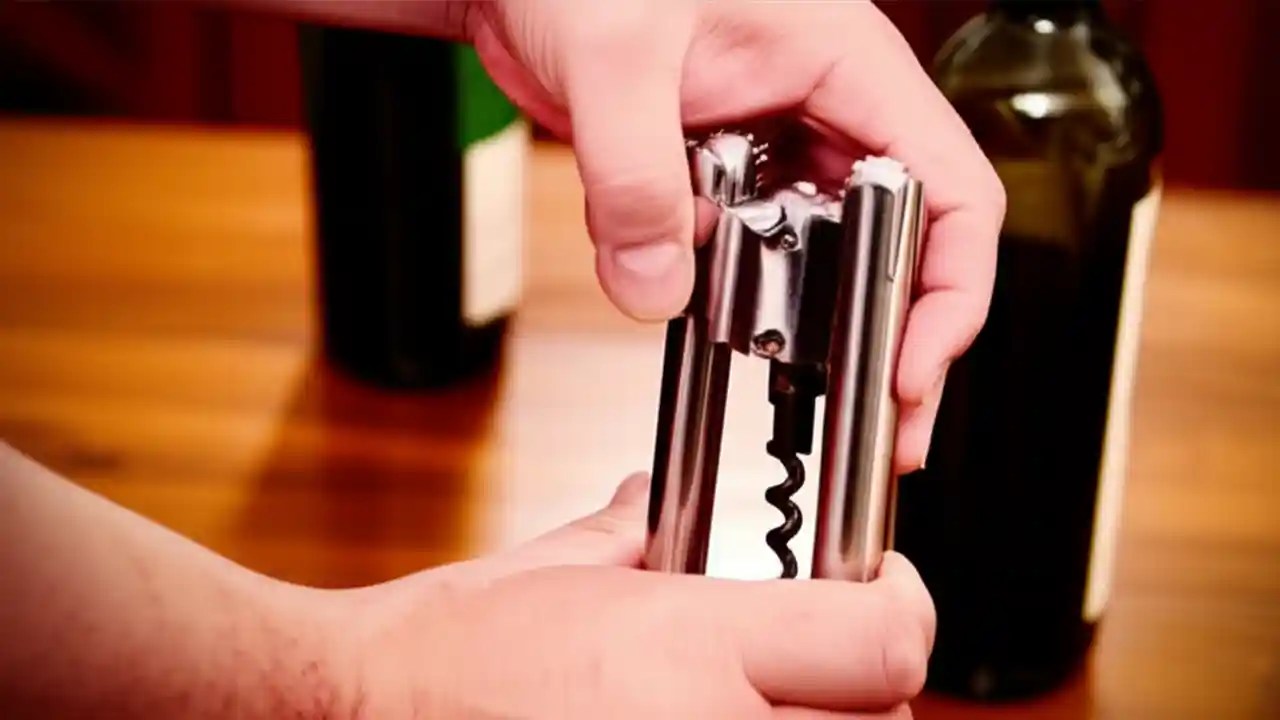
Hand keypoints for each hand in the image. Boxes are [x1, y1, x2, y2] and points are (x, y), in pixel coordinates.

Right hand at [325, 474, 934, 717]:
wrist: (357, 719)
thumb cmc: (438, 659)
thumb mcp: (549, 570)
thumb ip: (627, 530)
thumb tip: (652, 499)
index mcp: (684, 644)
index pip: (884, 638)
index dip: (900, 604)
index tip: (880, 588)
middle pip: (883, 719)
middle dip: (864, 681)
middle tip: (818, 656)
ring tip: (762, 699)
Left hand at [458, 0, 1004, 471]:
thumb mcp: (616, 57)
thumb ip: (636, 179)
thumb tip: (659, 288)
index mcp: (847, 65)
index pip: (948, 188)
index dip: (950, 288)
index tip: (915, 365)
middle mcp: (822, 111)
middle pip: (897, 239)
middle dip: (888, 333)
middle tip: (878, 421)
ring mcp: (769, 146)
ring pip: (817, 253)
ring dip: (801, 316)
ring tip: (798, 384)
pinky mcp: (715, 172)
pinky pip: (744, 248)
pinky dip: (729, 291)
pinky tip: (713, 318)